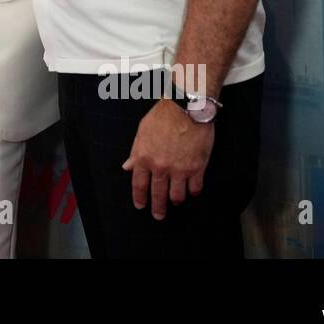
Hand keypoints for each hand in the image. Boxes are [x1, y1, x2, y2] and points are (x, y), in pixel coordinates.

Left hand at [122, 99, 214, 219]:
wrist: (186, 108)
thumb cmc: (163, 116)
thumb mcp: (142, 132)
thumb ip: (135, 152)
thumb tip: (127, 167)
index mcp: (144, 158)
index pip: (139, 184)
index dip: (139, 198)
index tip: (141, 205)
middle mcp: (160, 167)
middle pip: (157, 195)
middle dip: (157, 208)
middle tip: (158, 216)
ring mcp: (179, 169)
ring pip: (177, 196)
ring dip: (176, 201)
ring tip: (176, 202)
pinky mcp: (197, 168)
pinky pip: (195, 188)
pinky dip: (193, 192)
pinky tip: (191, 191)